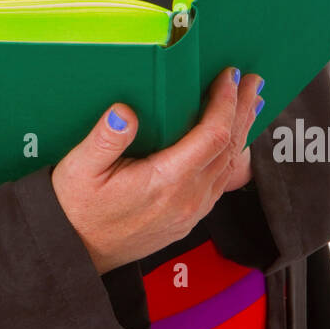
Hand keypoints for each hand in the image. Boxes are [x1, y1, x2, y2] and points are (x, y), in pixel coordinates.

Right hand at [50, 65, 263, 273]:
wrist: (78, 252)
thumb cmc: (77, 209)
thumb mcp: (79, 169)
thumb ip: (104, 139)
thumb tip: (124, 112)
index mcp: (165, 182)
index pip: (211, 136)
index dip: (224, 103)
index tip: (228, 76)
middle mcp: (186, 199)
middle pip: (229, 148)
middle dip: (241, 110)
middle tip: (252, 81)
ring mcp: (191, 212)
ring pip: (229, 166)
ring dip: (242, 132)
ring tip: (250, 104)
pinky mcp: (188, 218)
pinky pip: (221, 183)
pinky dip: (232, 156)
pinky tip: (233, 144)